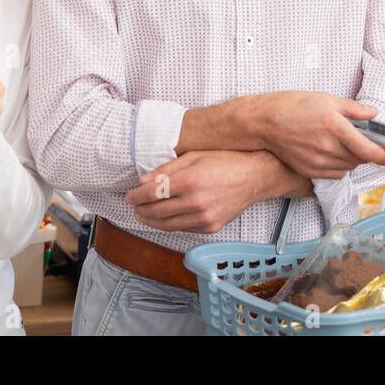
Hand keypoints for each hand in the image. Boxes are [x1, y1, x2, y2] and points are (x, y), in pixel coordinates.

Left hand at [125, 150, 309, 232]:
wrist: (255, 176)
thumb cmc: (224, 160)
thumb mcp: (193, 156)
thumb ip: (166, 169)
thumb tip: (142, 183)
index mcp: (190, 181)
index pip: (152, 194)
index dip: (136, 196)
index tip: (129, 195)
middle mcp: (196, 202)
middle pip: (156, 212)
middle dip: (139, 209)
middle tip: (133, 206)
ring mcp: (204, 218)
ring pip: (167, 225)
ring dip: (150, 221)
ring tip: (142, 215)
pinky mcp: (211, 227)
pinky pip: (182, 229)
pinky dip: (169, 225)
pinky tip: (162, 218)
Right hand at [241, 92, 384, 178]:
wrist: (264, 122)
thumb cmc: (292, 107)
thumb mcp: (326, 99)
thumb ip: (354, 109)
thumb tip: (373, 114)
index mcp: (335, 127)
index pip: (369, 150)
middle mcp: (328, 147)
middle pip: (360, 159)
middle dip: (366, 151)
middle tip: (362, 139)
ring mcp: (318, 162)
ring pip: (348, 167)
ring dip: (352, 158)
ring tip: (341, 142)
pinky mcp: (310, 170)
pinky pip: (334, 173)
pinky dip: (339, 165)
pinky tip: (331, 151)